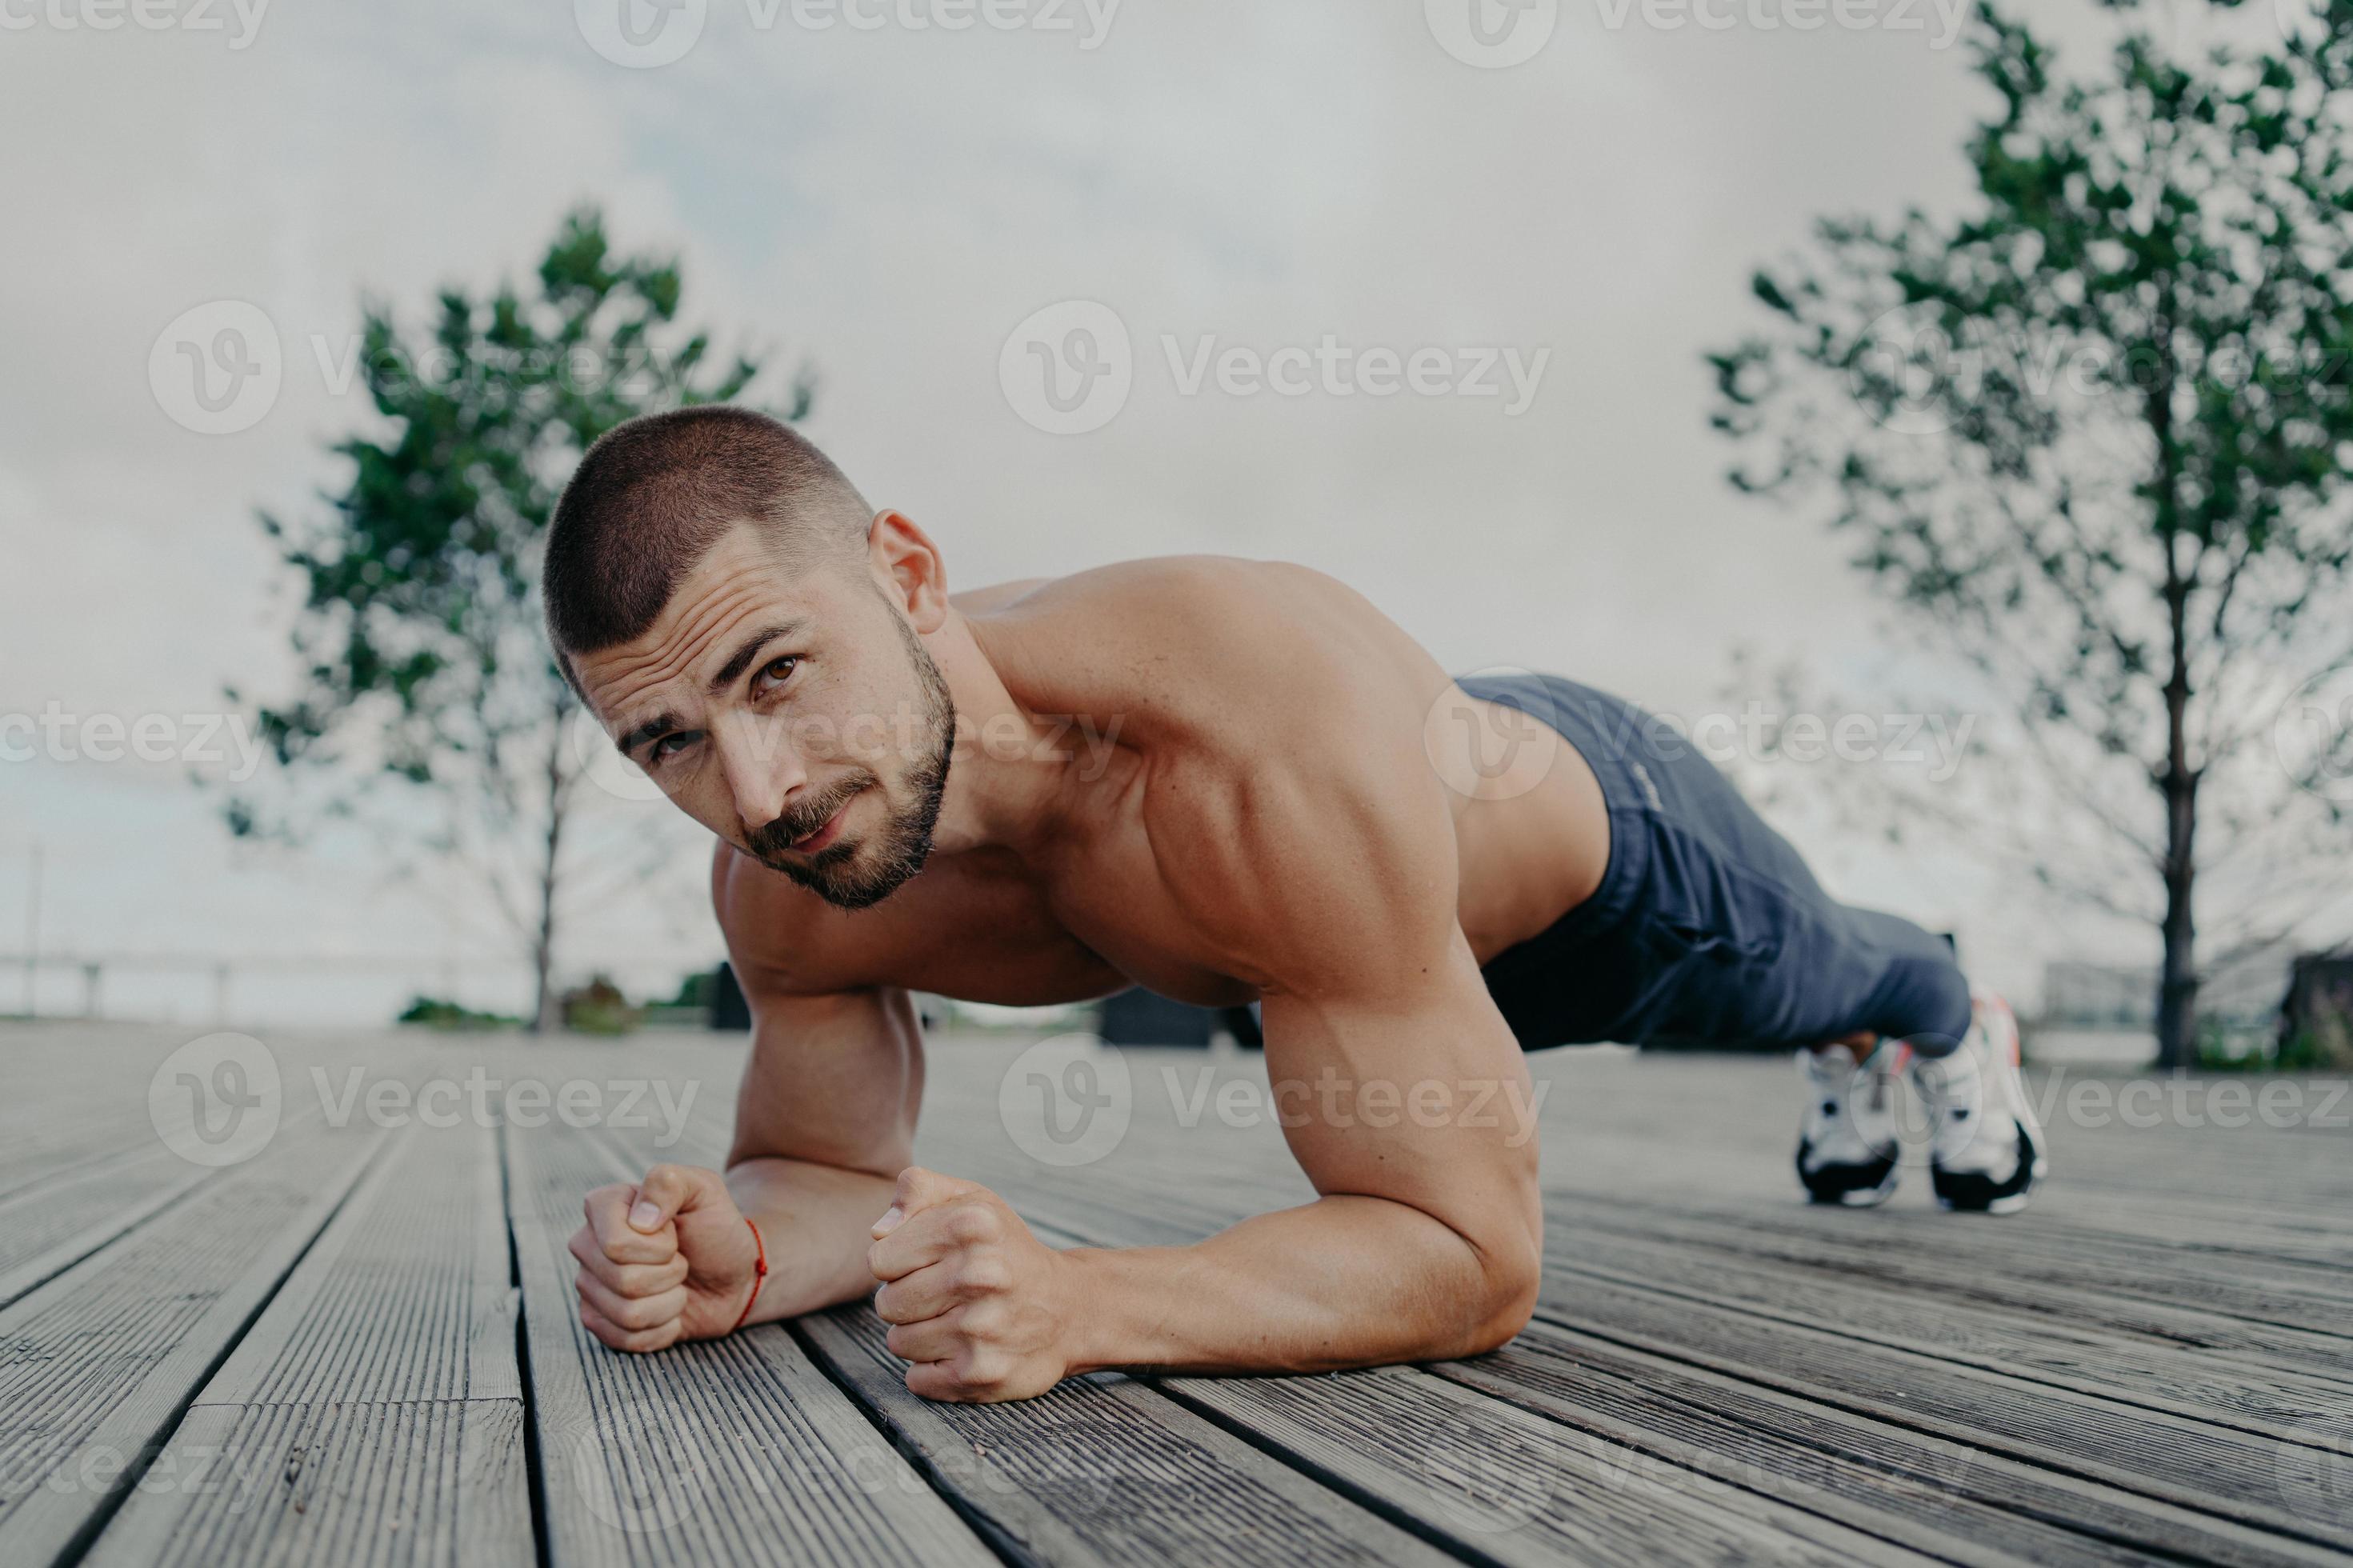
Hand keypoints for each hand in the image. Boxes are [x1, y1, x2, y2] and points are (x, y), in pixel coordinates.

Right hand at [570, 1163, 760, 1351]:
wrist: (730, 1275)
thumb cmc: (715, 1229)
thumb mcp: (705, 1191)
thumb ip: (670, 1184)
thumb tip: (640, 1218)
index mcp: (605, 1206)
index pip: (615, 1244)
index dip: (658, 1247)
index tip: (675, 1236)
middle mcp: (587, 1244)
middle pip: (623, 1281)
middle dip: (670, 1274)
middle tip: (680, 1261)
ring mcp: (589, 1285)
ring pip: (627, 1314)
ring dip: (669, 1303)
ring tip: (676, 1284)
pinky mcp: (599, 1321)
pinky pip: (626, 1340)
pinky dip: (663, 1329)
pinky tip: (668, 1310)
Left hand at [868, 1168, 1073, 1401]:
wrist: (1070, 1307)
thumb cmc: (1004, 1249)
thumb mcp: (971, 1200)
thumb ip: (917, 1190)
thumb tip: (878, 1233)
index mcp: (971, 1226)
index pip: (879, 1261)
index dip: (898, 1262)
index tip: (930, 1262)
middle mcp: (979, 1275)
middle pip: (886, 1304)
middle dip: (907, 1300)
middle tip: (945, 1294)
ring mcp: (980, 1329)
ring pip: (898, 1343)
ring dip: (919, 1335)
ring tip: (956, 1320)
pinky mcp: (981, 1373)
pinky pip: (917, 1379)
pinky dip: (932, 1369)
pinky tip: (963, 1349)